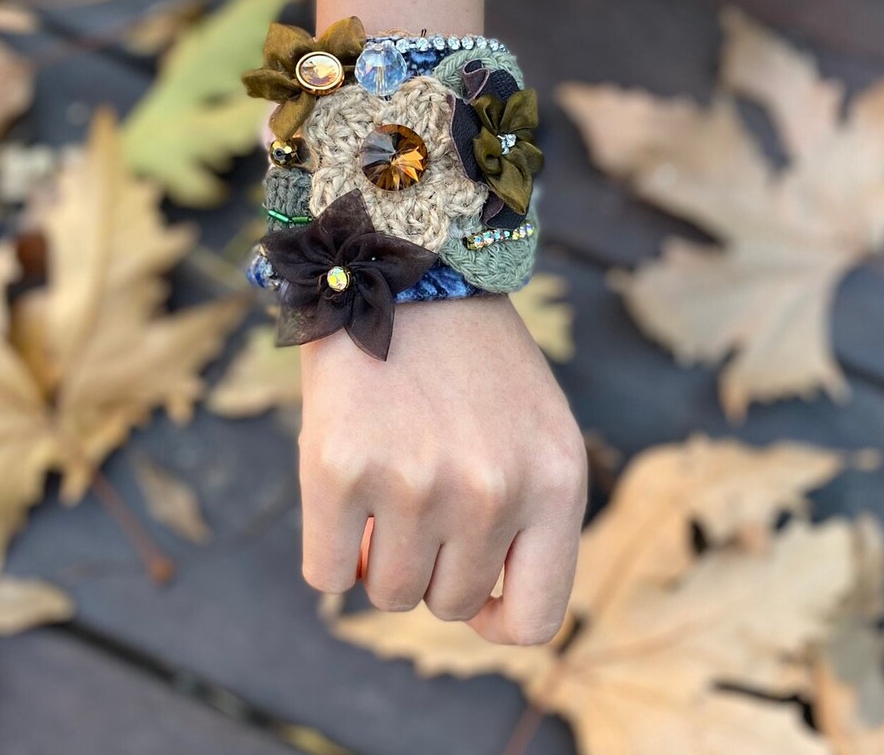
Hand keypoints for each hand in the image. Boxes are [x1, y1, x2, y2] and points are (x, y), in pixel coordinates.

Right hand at [298, 294, 587, 643]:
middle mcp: (492, 492)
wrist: (404, 265)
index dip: (496, 618)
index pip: (536, 618)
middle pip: (449, 604)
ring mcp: (414, 484)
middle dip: (429, 566)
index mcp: (556, 482)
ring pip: (387, 592)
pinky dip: (330, 552)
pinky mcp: (338, 468)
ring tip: (381, 490)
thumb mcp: (535, 429)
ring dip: (378, 557)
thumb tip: (482, 608)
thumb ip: (530, 517)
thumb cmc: (471, 356)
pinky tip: (341, 498)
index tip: (473, 596)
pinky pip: (327, 573)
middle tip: (416, 501)